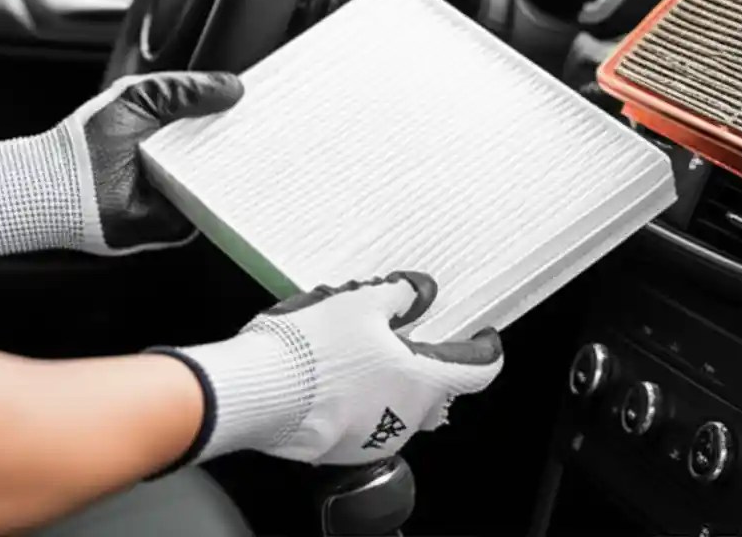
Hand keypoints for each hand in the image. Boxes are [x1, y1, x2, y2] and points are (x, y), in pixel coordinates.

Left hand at [0, 71, 243, 258]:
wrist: (61, 187)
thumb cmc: (88, 141)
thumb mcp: (139, 97)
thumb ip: (184, 89)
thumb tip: (234, 87)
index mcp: (175, 131)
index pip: (220, 121)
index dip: (241, 113)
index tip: (267, 102)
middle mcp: (184, 162)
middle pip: (231, 151)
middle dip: (250, 140)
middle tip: (275, 128)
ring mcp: (186, 192)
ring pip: (228, 182)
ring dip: (243, 170)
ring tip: (267, 153)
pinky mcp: (184, 221)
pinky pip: (215, 211)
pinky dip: (226, 200)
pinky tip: (238, 183)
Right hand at [154, 272, 503, 465]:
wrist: (257, 391)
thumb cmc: (311, 348)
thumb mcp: (361, 302)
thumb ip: (401, 296)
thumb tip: (422, 291)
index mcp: (423, 379)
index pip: (478, 370)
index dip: (485, 350)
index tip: (483, 338)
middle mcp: (407, 416)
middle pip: (435, 389)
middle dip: (425, 363)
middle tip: (398, 336)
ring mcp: (377, 438)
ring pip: (400, 406)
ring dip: (389, 382)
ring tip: (353, 354)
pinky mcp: (345, 449)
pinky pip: (367, 422)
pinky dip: (360, 401)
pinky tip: (332, 381)